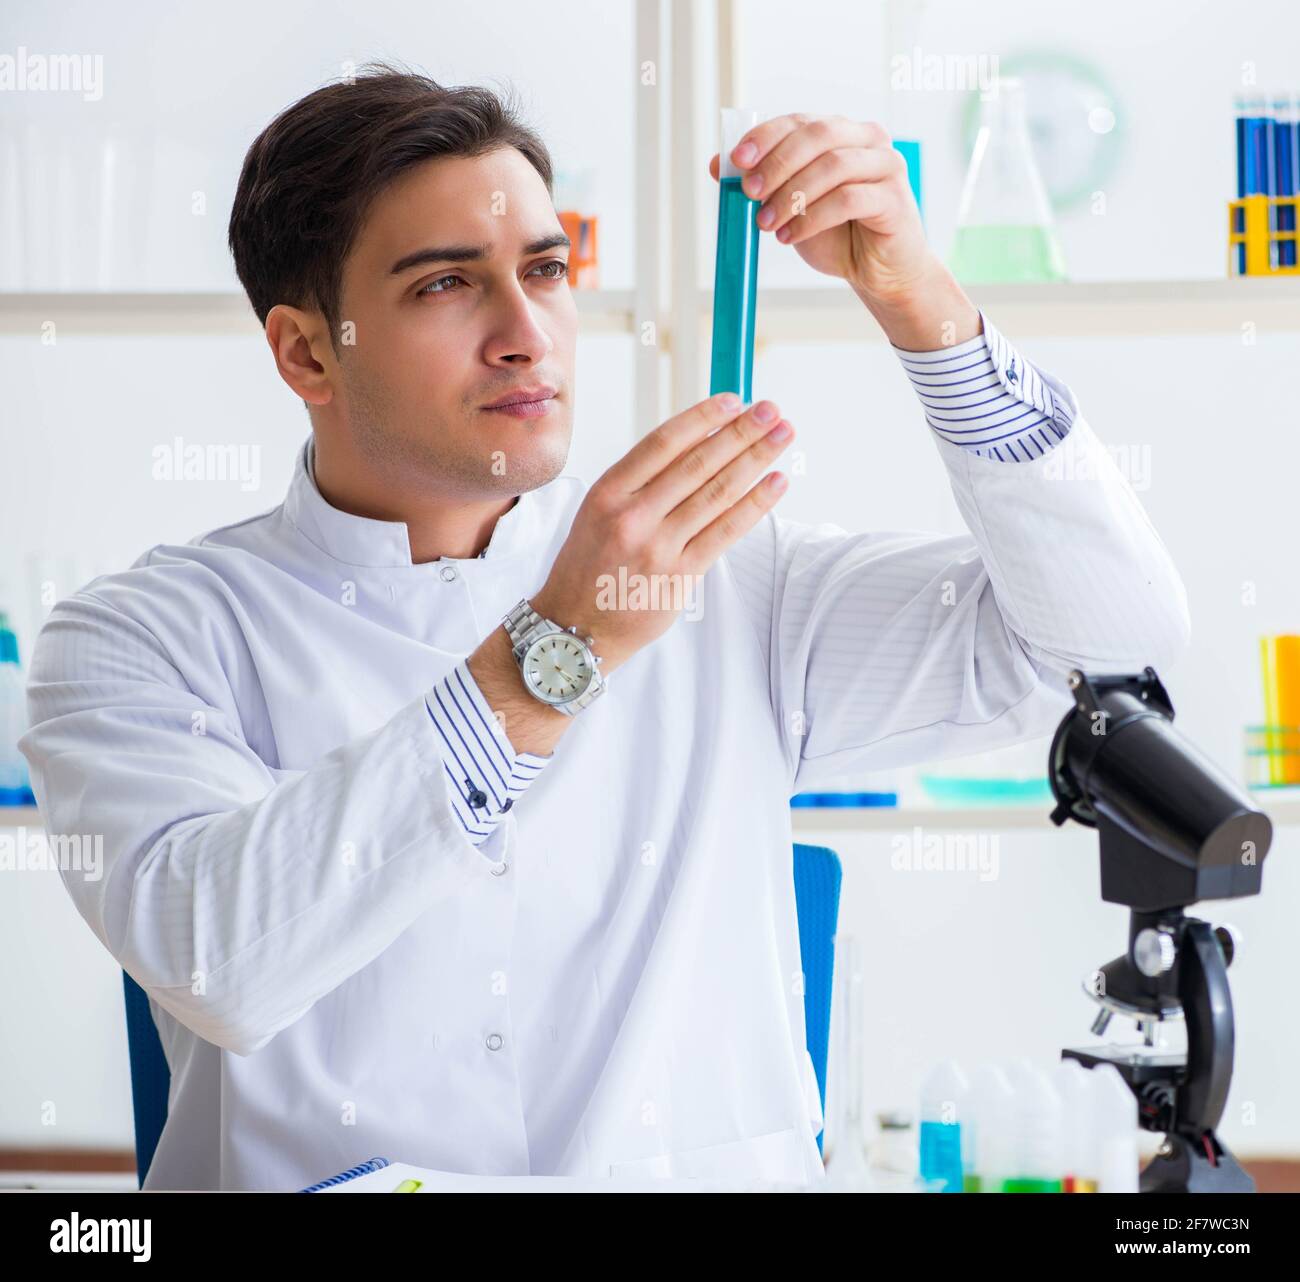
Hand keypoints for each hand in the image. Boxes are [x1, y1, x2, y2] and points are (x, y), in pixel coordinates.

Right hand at [533, 393, 794, 671]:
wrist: (575, 628)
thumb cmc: (589, 565)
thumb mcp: (598, 512)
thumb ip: (641, 482)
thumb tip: (699, 443)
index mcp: (609, 491)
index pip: (664, 441)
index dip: (704, 417)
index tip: (735, 400)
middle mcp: (632, 515)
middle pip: (698, 463)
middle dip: (741, 431)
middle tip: (772, 410)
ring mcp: (658, 546)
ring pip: (717, 492)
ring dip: (756, 459)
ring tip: (783, 436)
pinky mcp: (679, 576)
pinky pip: (725, 531)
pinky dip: (755, 504)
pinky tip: (776, 484)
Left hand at [709, 112, 934, 306]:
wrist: (878, 272)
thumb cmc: (837, 235)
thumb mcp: (790, 208)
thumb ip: (762, 185)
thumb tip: (718, 165)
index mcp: (841, 132)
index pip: (800, 121)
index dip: (766, 136)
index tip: (738, 160)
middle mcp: (867, 140)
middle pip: (818, 135)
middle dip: (777, 163)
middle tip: (750, 193)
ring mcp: (886, 165)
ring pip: (833, 166)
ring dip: (791, 195)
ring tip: (765, 224)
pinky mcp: (895, 198)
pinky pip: (848, 200)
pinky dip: (811, 219)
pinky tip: (788, 238)